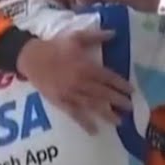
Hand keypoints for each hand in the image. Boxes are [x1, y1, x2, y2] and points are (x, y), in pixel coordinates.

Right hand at [16, 30, 132, 134]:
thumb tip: (115, 33)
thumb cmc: (55, 47)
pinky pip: (75, 115)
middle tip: (131, 108)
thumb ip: (96, 36)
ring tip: (120, 122)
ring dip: (107, 114)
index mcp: (86, 67)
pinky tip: (94, 130)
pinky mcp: (61, 102)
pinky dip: (85, 123)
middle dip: (118, 101)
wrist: (32, 58)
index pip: (109, 78)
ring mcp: (71, 94)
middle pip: (104, 94)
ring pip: (93, 106)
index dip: (121, 85)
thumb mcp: (76, 37)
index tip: (132, 91)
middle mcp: (81, 82)